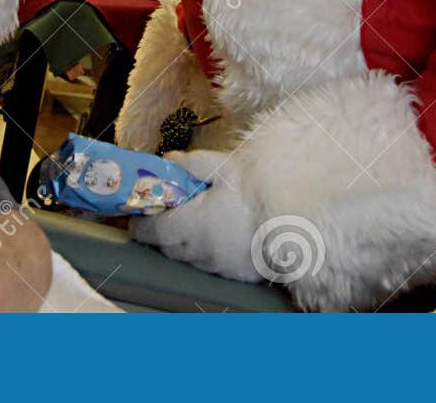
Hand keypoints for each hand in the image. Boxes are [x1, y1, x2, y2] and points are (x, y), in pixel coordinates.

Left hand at [128, 150, 261, 281]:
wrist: (298, 220)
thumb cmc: (259, 190)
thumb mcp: (225, 167)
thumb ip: (192, 163)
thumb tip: (168, 159)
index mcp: (192, 226)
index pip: (152, 232)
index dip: (141, 225)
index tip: (137, 216)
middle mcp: (201, 252)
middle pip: (167, 248)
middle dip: (160, 234)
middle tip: (162, 216)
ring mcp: (219, 267)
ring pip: (188, 259)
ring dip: (183, 245)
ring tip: (190, 225)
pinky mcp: (237, 275)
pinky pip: (211, 267)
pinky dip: (206, 254)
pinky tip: (216, 238)